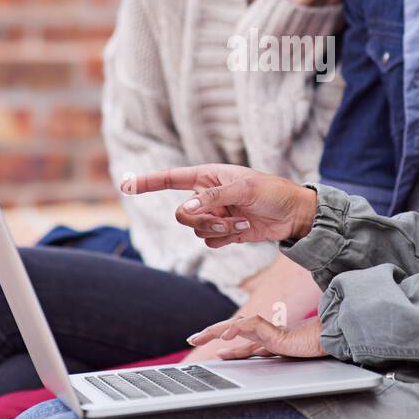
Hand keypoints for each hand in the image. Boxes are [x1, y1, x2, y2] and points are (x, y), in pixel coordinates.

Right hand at [123, 164, 317, 247]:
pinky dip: (226, 239)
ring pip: (195, 230)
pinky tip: (244, 230)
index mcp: (208, 176)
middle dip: (202, 221)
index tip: (124, 185)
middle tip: (227, 220)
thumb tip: (186, 208)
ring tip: (243, 222)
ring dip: (218, 231)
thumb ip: (214, 198)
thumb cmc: (273, 192)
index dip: (146, 182)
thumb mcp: (246, 189)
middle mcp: (206, 195)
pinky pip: (210, 242)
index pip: (170, 178)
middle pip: (182, 214)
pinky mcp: (223, 232)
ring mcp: (213, 214)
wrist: (294, 215)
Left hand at [186, 314, 325, 358]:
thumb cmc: (312, 346)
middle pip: (232, 329)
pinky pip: (250, 327)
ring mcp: (268, 331)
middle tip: (192, 338)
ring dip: (216, 331)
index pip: (238, 338)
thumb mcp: (283, 354)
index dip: (222, 340)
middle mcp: (264, 333)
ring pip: (236, 326)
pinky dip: (236, 331)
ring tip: (199, 337)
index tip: (207, 346)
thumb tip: (250, 358)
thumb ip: (268, 354)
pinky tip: (225, 339)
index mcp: (266, 338)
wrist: (329, 342)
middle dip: (210, 333)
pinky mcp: (274, 333)